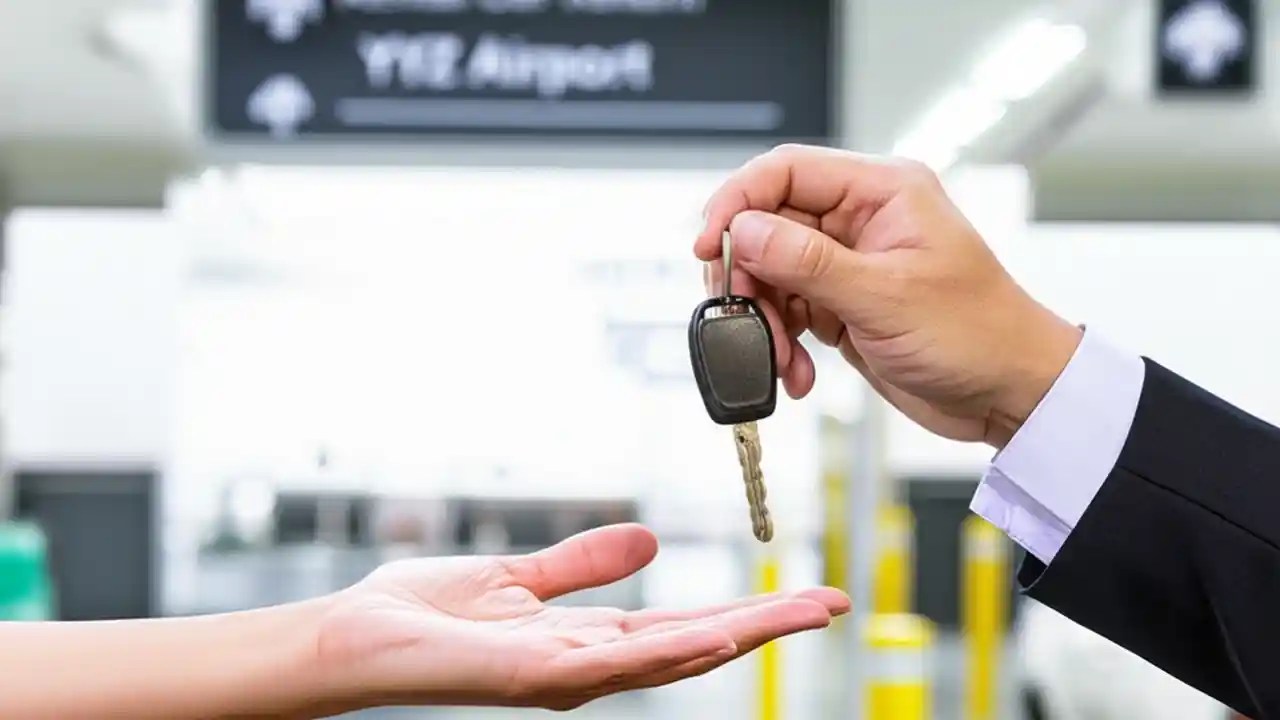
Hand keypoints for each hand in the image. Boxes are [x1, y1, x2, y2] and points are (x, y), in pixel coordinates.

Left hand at [311, 524, 848, 712]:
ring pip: (667, 659)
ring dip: (735, 639)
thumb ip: (581, 564)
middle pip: (693, 646)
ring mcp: (565, 677)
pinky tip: (710, 635)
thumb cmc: (426, 614)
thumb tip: (650, 541)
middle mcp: (587, 666)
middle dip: (764, 628)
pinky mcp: (533, 676)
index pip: (685, 625)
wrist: (357, 635)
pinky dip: (665, 652)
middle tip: (832, 605)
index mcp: (587, 640)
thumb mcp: (521, 576)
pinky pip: (610, 665)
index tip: (804, 595)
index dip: (748, 612)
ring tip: (795, 616)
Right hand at [696, 145, 1082, 446]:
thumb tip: (744, 230)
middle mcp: (860, 220)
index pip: (786, 171)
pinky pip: (786, 313)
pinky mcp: (841, 305)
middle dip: (748, 276)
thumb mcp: (886, 297)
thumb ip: (808, 262)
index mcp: (881, 191)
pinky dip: (781, 344)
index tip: (710, 245)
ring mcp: (847, 264)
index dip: (737, 202)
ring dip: (763, 320)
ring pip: (770, 274)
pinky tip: (798, 372)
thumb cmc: (977, 334)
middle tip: (741, 313)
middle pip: (767, 225)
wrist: (1009, 393)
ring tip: (781, 358)